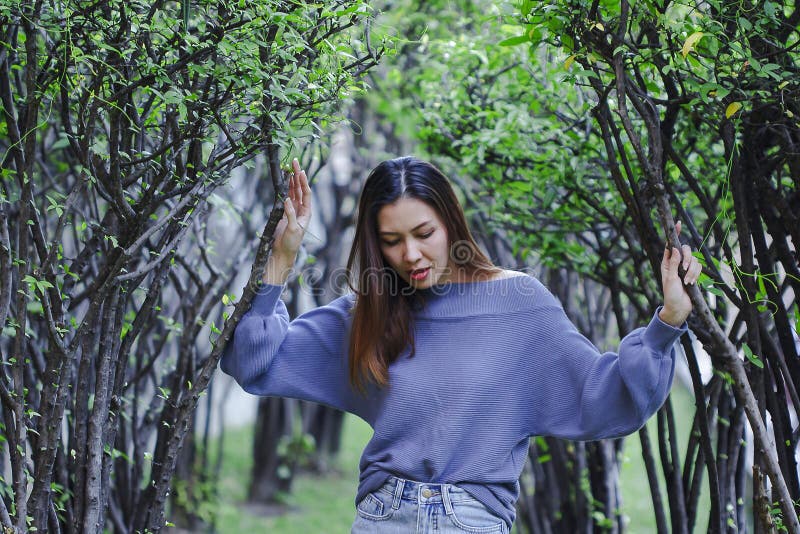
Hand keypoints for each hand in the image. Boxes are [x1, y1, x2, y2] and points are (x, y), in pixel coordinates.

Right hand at [263, 159, 310, 284]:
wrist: (284, 251)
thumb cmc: (291, 243)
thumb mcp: (292, 229)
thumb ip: (290, 214)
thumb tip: (287, 199)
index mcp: (307, 212)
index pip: (306, 193)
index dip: (303, 181)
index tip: (300, 170)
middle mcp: (301, 209)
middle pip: (300, 189)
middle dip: (297, 176)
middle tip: (294, 162)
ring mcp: (293, 210)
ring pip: (293, 191)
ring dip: (291, 180)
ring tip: (289, 168)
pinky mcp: (285, 212)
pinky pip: (286, 197)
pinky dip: (285, 188)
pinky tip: (284, 180)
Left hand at [658, 221, 701, 326]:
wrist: (679, 308)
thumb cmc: (670, 294)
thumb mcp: (670, 279)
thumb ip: (673, 263)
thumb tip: (675, 249)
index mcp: (666, 263)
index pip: (671, 245)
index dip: (675, 234)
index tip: (679, 223)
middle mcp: (676, 263)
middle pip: (686, 250)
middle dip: (687, 259)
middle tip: (683, 270)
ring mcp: (685, 268)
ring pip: (694, 260)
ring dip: (692, 271)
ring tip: (687, 282)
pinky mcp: (693, 274)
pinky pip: (699, 267)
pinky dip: (696, 275)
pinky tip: (691, 283)